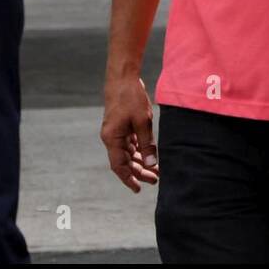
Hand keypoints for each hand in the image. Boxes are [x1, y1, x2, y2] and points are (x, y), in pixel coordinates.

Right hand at [100, 73, 158, 192]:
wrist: (123, 79)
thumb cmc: (131, 98)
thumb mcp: (143, 122)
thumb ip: (147, 144)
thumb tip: (152, 165)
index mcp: (112, 139)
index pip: (119, 166)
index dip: (128, 179)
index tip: (138, 189)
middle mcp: (111, 138)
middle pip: (125, 161)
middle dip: (139, 172)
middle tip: (156, 179)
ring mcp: (116, 132)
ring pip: (129, 153)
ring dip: (141, 162)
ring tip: (156, 170)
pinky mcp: (122, 127)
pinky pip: (131, 144)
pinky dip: (140, 151)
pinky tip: (150, 156)